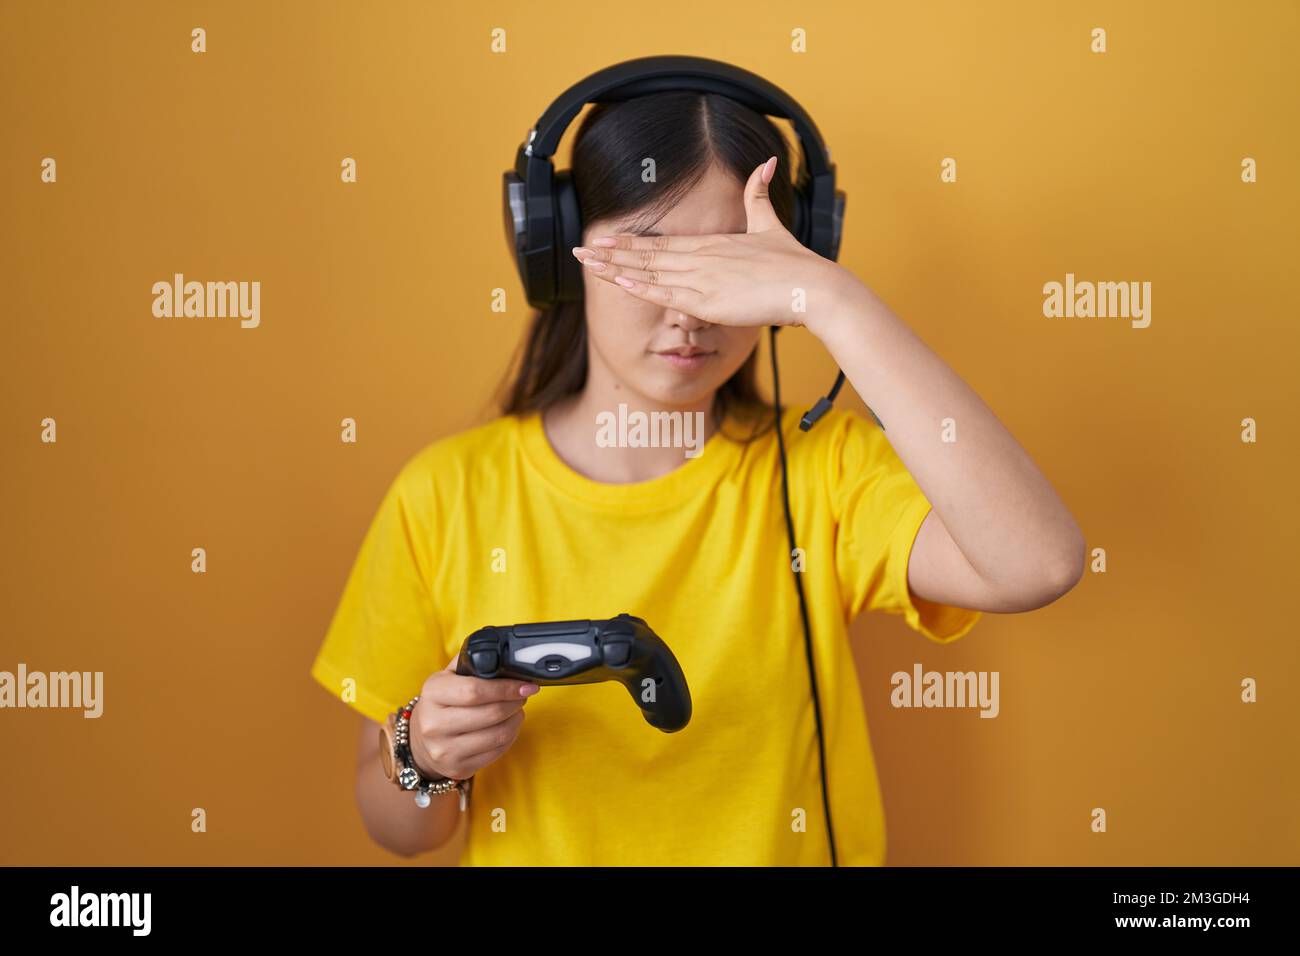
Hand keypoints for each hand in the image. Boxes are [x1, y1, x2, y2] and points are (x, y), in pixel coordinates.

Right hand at [407, 658, 538, 780]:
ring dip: (516, 720)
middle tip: (523, 695)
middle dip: (515, 702)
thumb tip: (507, 656)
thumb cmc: (442, 702)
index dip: (505, 688)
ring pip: (497, 735)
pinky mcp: (457, 768)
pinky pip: (496, 752)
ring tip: (517, 709)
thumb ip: (473, 662)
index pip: (474, 691)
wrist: (420, 740)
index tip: (525, 685)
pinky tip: (509, 726)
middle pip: (490, 714)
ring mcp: (444, 749)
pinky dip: (510, 737)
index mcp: (432, 693)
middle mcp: (433, 724)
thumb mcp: (448, 676)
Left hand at [570, 156, 858, 332]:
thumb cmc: (794, 263)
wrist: (811, 287)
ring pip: (649, 273)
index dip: (630, 242)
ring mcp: (702, 280)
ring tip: (587, 265)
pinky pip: (666, 295)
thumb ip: (759, 196)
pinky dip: (640, 288)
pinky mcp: (708, 301)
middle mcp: (701, 258)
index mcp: (712, 244)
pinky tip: (618, 283)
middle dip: (610, 253)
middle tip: (579, 250)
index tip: (605, 240)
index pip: (662, 243)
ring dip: (616, 269)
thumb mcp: (771, 225)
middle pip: (647, 255)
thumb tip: (766, 162)